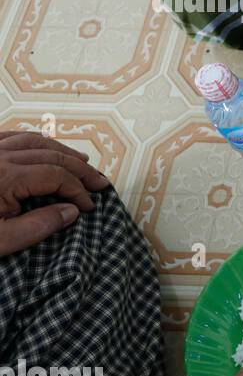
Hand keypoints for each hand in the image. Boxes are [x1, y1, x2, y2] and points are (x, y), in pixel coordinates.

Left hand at [0, 131, 109, 255]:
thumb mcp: (1, 241)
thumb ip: (38, 226)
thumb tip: (72, 211)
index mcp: (5, 177)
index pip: (55, 176)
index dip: (78, 190)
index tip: (88, 207)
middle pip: (51, 155)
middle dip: (80, 169)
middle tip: (100, 182)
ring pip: (34, 141)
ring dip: (63, 151)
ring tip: (83, 161)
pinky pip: (12, 135)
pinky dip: (34, 138)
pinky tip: (46, 144)